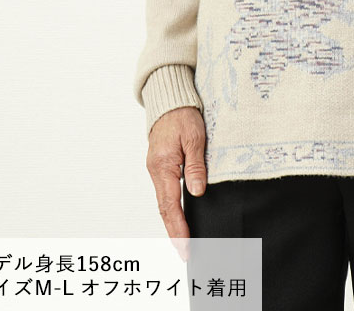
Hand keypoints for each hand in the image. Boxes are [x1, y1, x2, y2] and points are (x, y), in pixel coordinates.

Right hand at [145, 106, 206, 260]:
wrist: (169, 99)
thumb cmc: (182, 115)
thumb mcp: (195, 137)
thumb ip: (196, 165)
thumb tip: (197, 193)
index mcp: (163, 166)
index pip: (170, 205)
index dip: (178, 228)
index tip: (186, 246)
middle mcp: (156, 171)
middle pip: (164, 209)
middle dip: (174, 233)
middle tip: (186, 253)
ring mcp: (157, 169)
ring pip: (165, 202)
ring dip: (174, 223)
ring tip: (186, 242)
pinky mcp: (162, 166)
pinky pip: (166, 192)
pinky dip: (173, 208)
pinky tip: (181, 217)